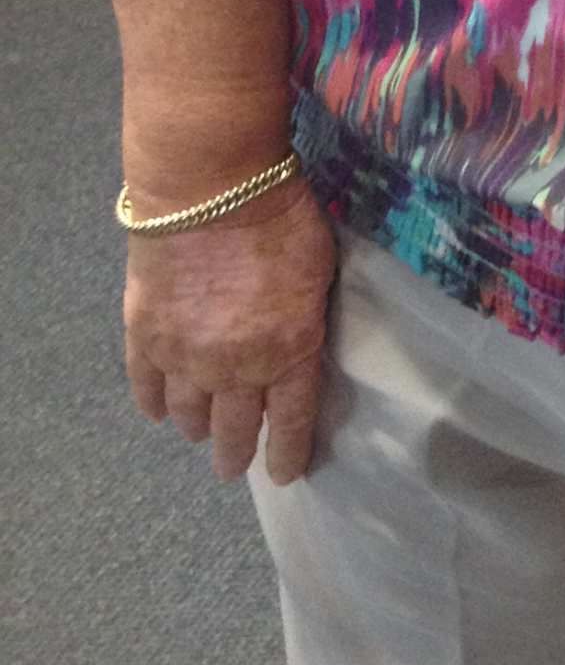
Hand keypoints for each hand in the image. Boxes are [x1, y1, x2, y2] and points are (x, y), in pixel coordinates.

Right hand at [122, 184, 337, 483]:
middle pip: (236, 429)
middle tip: (232, 467)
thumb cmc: (283, 217)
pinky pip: (146, 386)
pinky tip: (157, 412)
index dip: (288, 452)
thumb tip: (298, 341)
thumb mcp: (319, 272)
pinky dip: (153, 403)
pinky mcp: (146, 336)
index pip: (292, 421)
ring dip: (196, 428)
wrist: (212, 190)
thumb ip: (306, 317)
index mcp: (290, 353)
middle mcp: (237, 369)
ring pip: (189, 414)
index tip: (284, 474)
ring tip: (199, 434)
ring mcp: (186, 357)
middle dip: (236, 453)